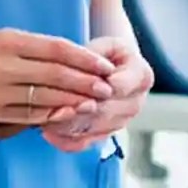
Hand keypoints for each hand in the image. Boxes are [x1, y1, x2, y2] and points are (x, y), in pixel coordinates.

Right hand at [0, 28, 116, 132]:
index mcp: (9, 40)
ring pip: (46, 96)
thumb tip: (73, 57)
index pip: (57, 48)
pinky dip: (52, 116)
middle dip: (86, 82)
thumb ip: (32, 49)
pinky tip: (67, 115)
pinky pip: (29, 115)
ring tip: (93, 104)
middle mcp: (4, 63)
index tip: (105, 65)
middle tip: (106, 88)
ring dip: (74, 102)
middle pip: (56, 73)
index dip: (85, 57)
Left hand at [41, 37, 153, 152]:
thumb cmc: (106, 53)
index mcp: (141, 76)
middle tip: (55, 109)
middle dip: (78, 111)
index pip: (120, 87)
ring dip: (68, 125)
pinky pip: (83, 143)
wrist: (111, 66)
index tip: (79, 92)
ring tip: (46, 117)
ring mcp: (121, 122)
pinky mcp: (104, 134)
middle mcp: (135, 103)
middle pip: (105, 112)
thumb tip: (84, 73)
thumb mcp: (104, 44)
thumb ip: (94, 56)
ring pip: (92, 129)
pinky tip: (47, 131)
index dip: (98, 90)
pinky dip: (64, 139)